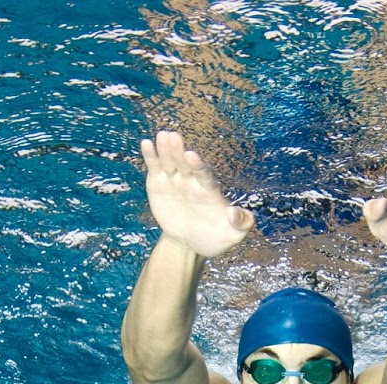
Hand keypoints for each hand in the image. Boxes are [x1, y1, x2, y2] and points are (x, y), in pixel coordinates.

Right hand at [140, 130, 254, 258]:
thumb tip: (236, 213)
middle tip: (173, 137)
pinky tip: (146, 144)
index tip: (191, 155)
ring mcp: (175, 180)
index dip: (197, 165)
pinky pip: (155, 167)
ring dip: (165, 149)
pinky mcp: (159, 183)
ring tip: (162, 136)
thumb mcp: (232, 235)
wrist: (189, 244)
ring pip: (170, 161)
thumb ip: (240, 223)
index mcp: (209, 189)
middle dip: (179, 151)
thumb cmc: (213, 237)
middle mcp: (192, 180)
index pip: (203, 174)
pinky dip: (150, 156)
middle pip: (185, 163)